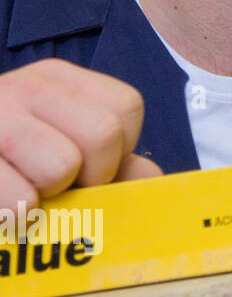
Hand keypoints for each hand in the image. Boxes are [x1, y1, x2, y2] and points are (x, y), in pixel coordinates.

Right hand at [0, 59, 163, 210]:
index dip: (114, 152)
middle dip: (86, 176)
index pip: (124, 108)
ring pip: (60, 165)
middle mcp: (22, 86)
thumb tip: (151, 180)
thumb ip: (111, 166)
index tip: (84, 171)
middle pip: (102, 135)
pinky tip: (3, 212)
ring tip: (20, 195)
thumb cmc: (7, 166)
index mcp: (56, 81)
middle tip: (52, 187)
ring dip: (44, 197)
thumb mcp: (58, 150)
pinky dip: (14, 215)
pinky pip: (17, 199)